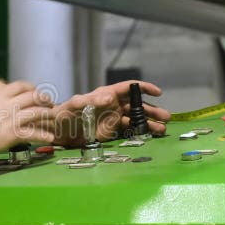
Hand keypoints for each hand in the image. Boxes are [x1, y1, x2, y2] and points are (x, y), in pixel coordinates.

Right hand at [0, 81, 56, 154]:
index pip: (21, 86)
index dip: (32, 89)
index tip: (36, 93)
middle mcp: (8, 104)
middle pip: (34, 97)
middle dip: (44, 100)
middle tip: (50, 105)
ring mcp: (12, 118)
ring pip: (37, 112)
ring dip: (48, 115)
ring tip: (54, 119)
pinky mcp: (12, 133)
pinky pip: (33, 133)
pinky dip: (43, 135)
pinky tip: (49, 138)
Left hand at [54, 81, 170, 145]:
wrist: (58, 131)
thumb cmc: (64, 114)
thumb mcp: (75, 106)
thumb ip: (89, 101)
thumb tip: (108, 96)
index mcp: (107, 94)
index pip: (129, 87)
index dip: (144, 88)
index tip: (158, 92)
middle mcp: (113, 105)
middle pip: (137, 105)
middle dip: (152, 110)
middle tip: (167, 117)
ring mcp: (113, 118)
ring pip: (136, 118)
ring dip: (150, 122)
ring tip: (162, 129)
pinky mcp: (112, 131)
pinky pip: (130, 130)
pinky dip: (141, 132)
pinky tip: (151, 136)